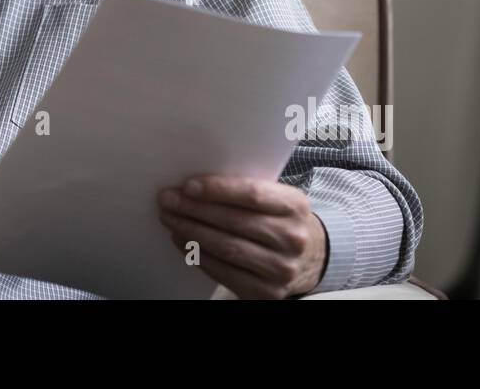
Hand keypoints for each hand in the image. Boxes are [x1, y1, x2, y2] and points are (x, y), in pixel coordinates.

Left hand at [158, 175, 328, 298]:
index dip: (216, 190)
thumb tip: (193, 186)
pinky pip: (224, 272)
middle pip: (234, 222)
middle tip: (168, 200)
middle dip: (194, 210)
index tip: (187, 186)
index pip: (251, 194)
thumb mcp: (276, 199)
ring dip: (191, 232)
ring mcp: (281, 269)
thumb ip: (245, 191)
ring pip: (226, 248)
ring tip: (171, 219)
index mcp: (295, 206)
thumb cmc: (281, 220)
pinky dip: (199, 256)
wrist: (311, 257)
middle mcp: (292, 238)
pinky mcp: (266, 292)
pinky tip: (183, 242)